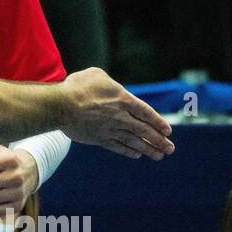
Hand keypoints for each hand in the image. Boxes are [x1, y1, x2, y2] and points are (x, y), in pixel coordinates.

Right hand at [60, 68, 174, 159]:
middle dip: (159, 140)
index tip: (168, 131)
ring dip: (148, 149)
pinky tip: (136, 155)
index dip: (158, 122)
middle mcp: (120, 116)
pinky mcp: (98, 138)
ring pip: (133, 141)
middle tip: (170, 149)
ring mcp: (110, 129)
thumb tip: (111, 87)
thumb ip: (109, 82)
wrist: (60, 106)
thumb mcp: (96, 75)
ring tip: (159, 156)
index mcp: (122, 99)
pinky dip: (128, 151)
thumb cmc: (76, 87)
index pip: (146, 112)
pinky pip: (117, 147)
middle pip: (144, 130)